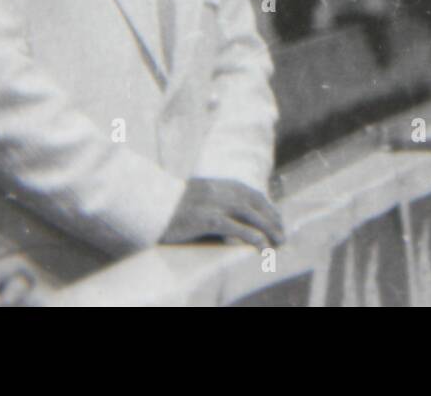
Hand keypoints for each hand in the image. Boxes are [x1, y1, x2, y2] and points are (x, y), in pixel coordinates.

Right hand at [160, 179, 284, 248]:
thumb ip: (214, 202)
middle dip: (273, 219)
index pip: (251, 193)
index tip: (277, 218)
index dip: (267, 206)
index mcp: (218, 184)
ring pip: (250, 214)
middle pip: (255, 203)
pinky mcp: (206, 219)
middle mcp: (219, 191)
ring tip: (279, 241)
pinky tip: (261, 246)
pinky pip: (235, 228)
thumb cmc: (168, 205)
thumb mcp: (195, 197)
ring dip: (268, 228)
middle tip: (283, 233)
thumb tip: (230, 222)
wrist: (147, 204)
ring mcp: (213, 203)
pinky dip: (252, 237)